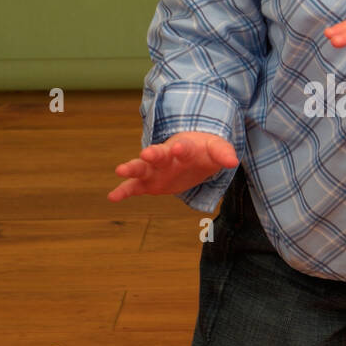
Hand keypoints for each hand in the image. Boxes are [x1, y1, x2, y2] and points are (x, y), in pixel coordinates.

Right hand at [108, 131, 238, 201]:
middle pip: (159, 154)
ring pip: (142, 168)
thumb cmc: (203, 150)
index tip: (179, 147)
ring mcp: (155, 169)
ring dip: (133, 168)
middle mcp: (166, 156)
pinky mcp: (149, 182)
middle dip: (154, 154)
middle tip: (147, 153)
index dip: (182, 148)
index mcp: (184, 147)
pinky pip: (134, 187)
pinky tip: (112, 197)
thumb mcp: (216, 149)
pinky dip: (123, 191)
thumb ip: (223, 153)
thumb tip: (233, 161)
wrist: (190, 152)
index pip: (184, 148)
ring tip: (120, 170)